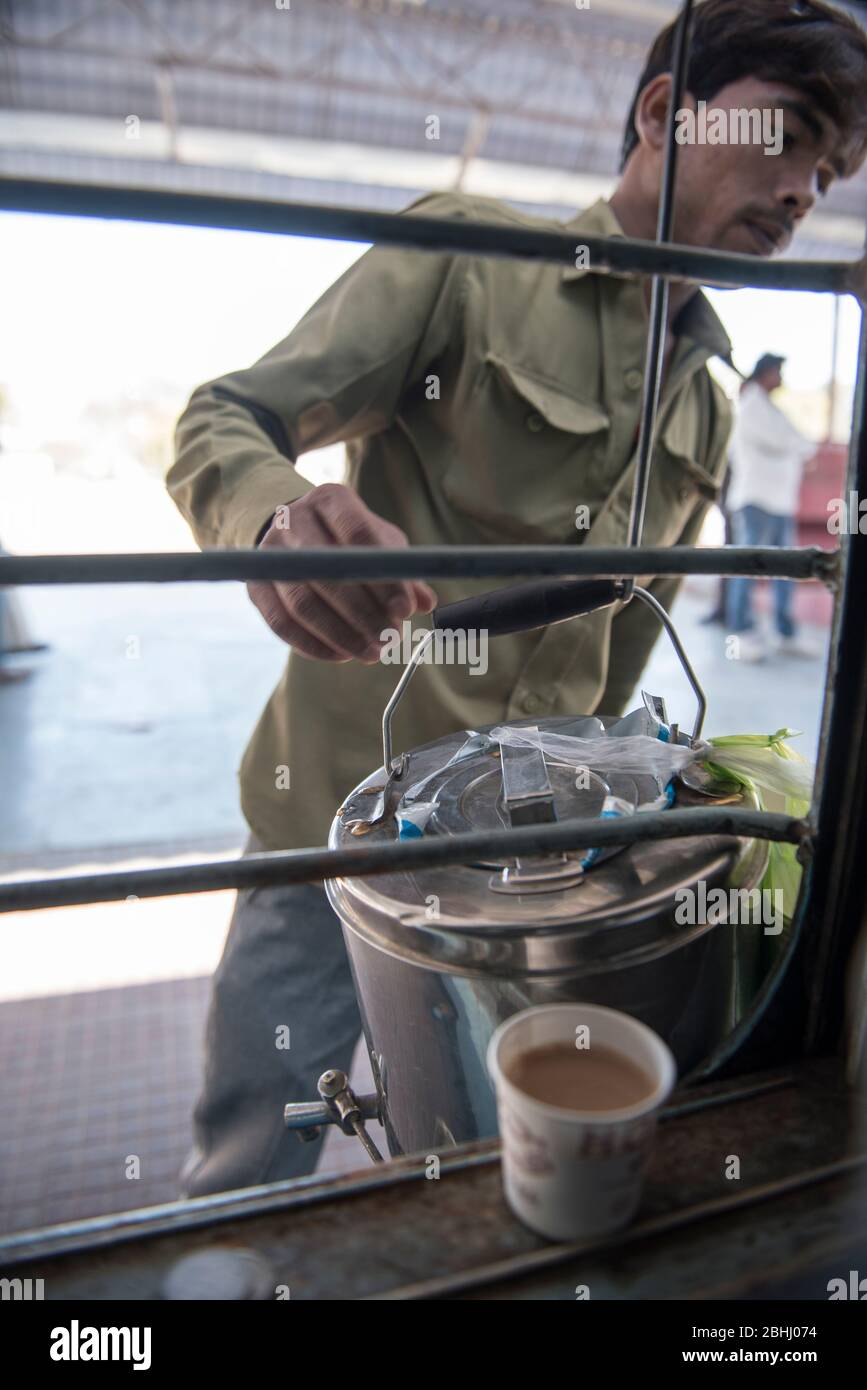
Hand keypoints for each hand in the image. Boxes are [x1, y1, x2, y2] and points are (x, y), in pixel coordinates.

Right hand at [247, 483, 437, 661]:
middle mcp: (294, 521)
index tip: (404, 610)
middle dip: (364, 615)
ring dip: (341, 635)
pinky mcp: (255, 587)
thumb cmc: (347, 539)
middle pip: (328, 575)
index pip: (358, 536)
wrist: (293, 533)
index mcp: (330, 500)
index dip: (382, 577)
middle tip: (390, 640)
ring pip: (303, 604)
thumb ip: (402, 570)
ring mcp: (269, 555)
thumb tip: (424, 602)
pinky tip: (342, 655)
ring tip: (372, 652)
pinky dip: (314, 645)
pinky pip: (281, 624)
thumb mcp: (380, 542)